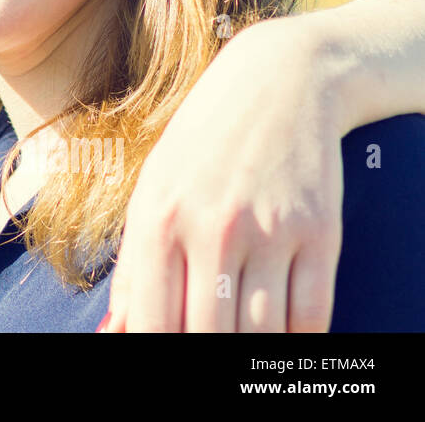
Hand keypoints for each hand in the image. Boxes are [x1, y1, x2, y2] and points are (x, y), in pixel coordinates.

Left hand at [103, 16, 344, 331]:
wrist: (278, 81)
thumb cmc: (201, 142)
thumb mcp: (150, 190)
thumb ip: (133, 267)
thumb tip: (116, 333)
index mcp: (158, 219)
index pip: (154, 323)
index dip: (158, 352)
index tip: (166, 356)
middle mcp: (212, 228)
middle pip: (209, 336)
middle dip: (205, 353)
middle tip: (206, 340)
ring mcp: (270, 231)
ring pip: (261, 335)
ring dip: (250, 350)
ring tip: (239, 336)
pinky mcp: (320, 233)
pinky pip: (311, 317)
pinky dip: (296, 338)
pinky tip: (279, 331)